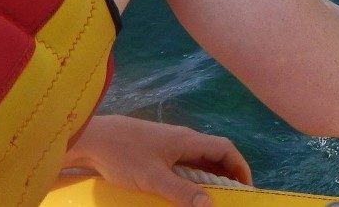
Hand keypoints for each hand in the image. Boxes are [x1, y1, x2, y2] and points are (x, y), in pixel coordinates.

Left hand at [62, 114, 251, 205]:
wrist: (92, 138)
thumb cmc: (123, 155)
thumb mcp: (153, 178)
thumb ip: (182, 192)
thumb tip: (210, 205)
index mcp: (187, 140)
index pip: (225, 149)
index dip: (240, 167)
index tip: (246, 188)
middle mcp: (183, 139)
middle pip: (214, 154)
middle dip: (227, 174)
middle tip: (231, 197)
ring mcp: (169, 143)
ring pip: (198, 159)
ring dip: (209, 176)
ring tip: (211, 198)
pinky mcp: (156, 150)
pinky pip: (184, 162)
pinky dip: (192, 176)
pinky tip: (185, 191)